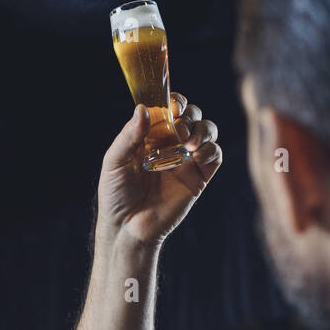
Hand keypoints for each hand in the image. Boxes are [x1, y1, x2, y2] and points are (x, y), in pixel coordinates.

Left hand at [97, 91, 221, 245]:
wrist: (127, 228)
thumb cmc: (116, 195)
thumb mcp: (114, 162)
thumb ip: (128, 136)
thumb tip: (143, 109)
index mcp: (151, 135)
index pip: (169, 108)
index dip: (175, 101)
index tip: (173, 106)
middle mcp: (171, 143)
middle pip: (192, 115)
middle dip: (190, 115)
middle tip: (179, 130)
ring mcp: (186, 160)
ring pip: (207, 130)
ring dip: (202, 130)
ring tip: (188, 144)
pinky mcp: (199, 178)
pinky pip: (214, 155)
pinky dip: (211, 150)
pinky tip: (197, 156)